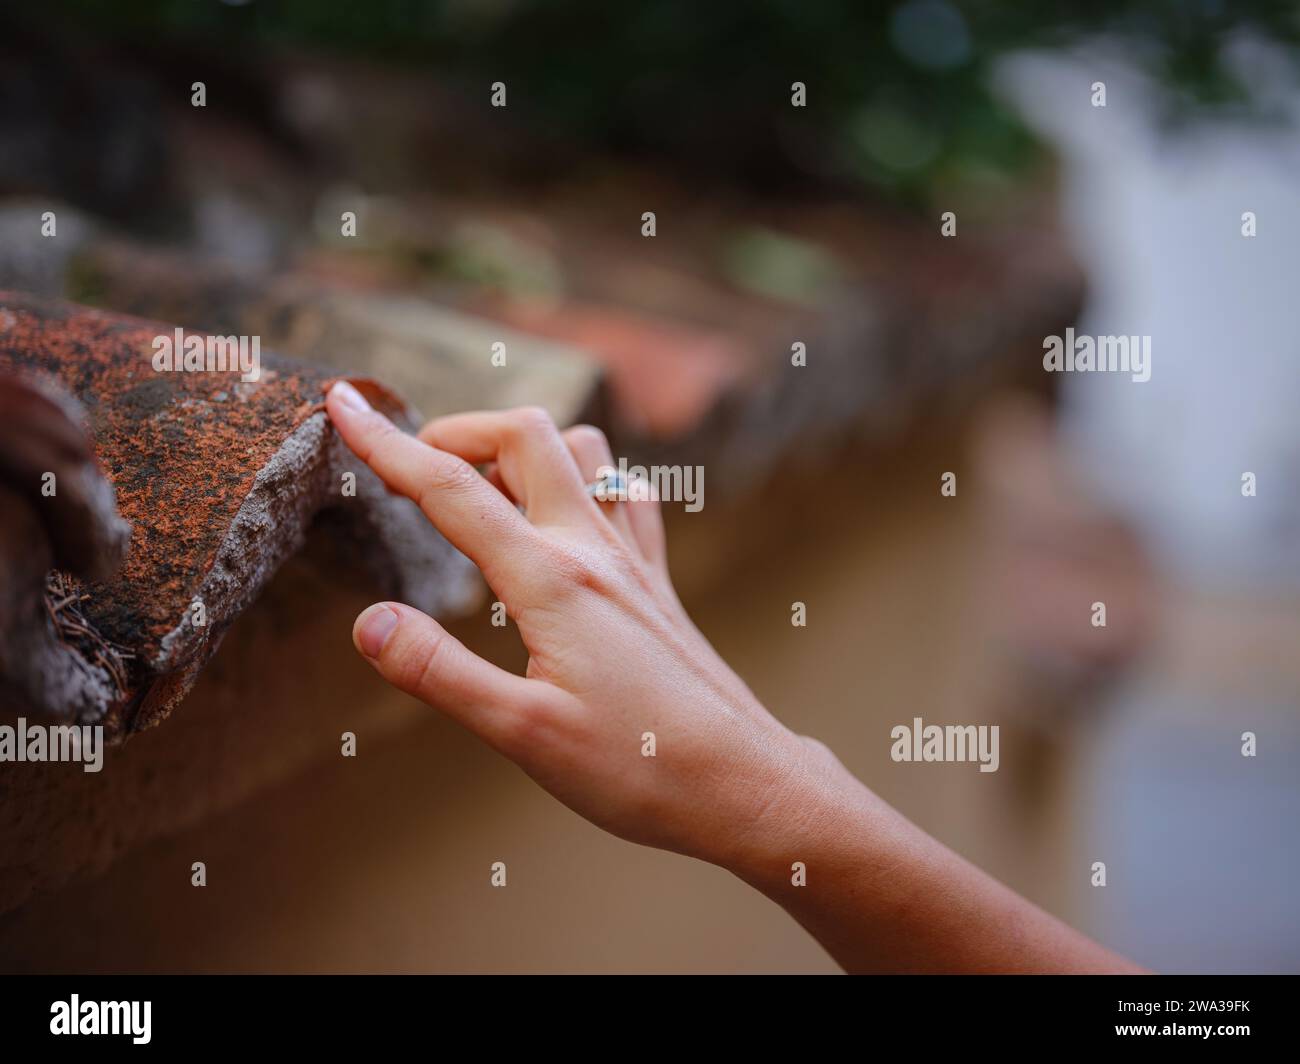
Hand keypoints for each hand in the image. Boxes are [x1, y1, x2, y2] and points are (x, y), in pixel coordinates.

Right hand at [324, 381, 840, 867]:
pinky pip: (625, 495)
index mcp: (551, 580)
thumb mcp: (521, 734)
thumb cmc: (638, 768)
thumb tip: (368, 622)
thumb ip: (439, 673)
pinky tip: (569, 516)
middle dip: (461, 430)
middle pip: (527, 435)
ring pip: (585, 451)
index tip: (341, 404)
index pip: (452, 490)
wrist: (743, 783)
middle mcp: (595, 550)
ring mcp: (634, 559)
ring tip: (485, 491)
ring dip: (528, 449)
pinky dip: (587, 481)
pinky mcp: (657, 581)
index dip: (387, 444)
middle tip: (415, 465)